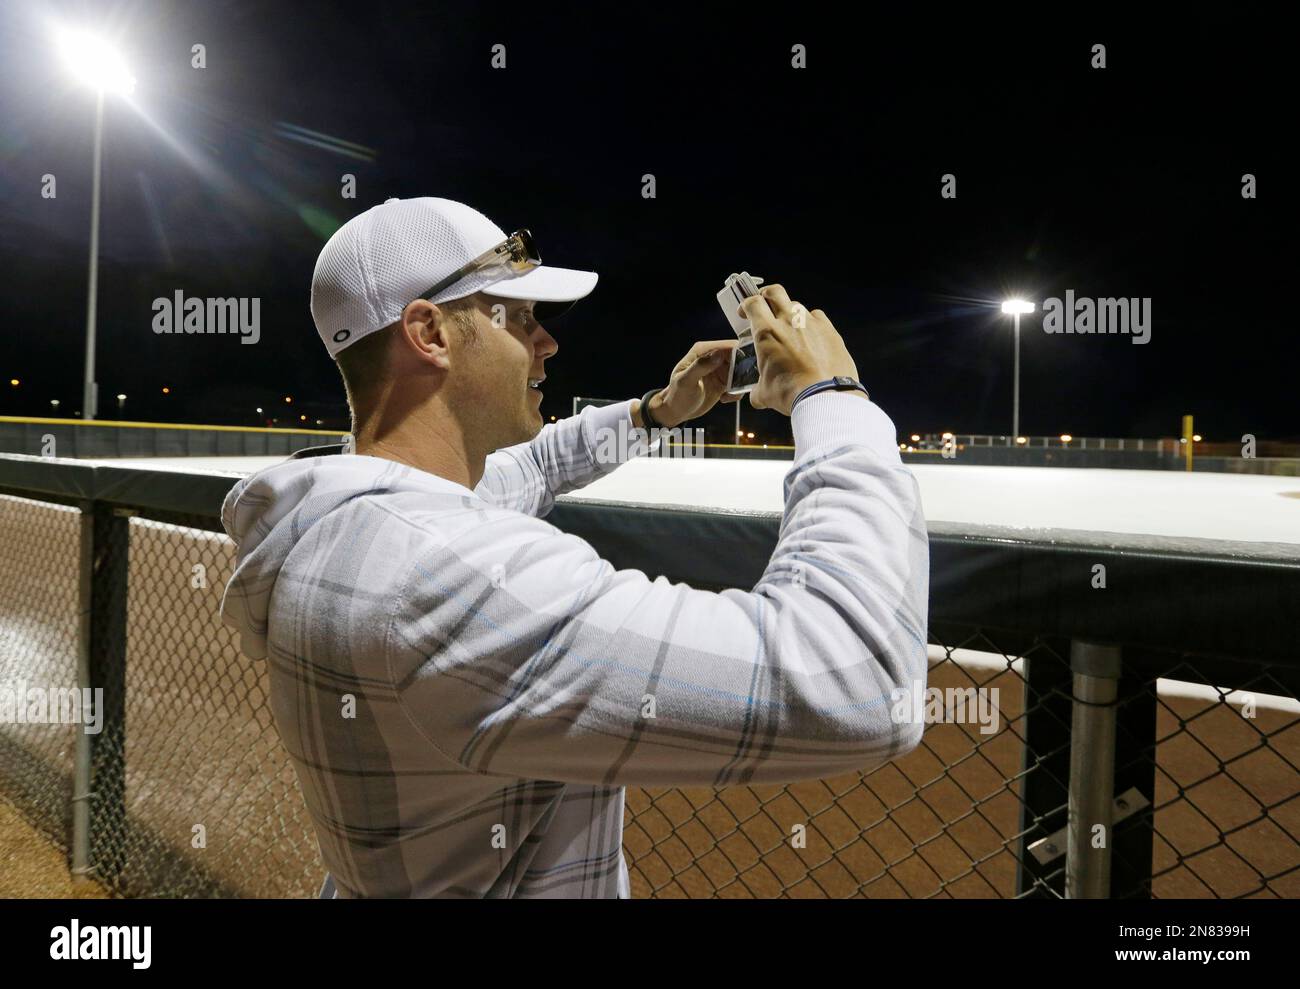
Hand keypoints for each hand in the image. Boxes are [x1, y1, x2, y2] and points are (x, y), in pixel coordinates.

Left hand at [640, 339, 738, 427]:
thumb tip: (719, 354)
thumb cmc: (677, 395)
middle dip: (742, 371)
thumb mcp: (686, 381)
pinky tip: (725, 399)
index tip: (744, 369)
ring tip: (728, 394)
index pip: (728, 346)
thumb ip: (701, 366)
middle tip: (738, 385)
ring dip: (740, 384)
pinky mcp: (724, 382)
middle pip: (738, 358)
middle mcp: (713, 357)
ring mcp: (719, 369)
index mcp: (702, 350)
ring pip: (741, 371)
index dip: (740, 355)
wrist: (676, 411)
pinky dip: (736, 392)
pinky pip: (738, 384)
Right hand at [743, 284, 858, 415]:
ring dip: (790, 314)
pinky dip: (811, 324)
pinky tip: (812, 339)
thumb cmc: (792, 393)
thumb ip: (757, 388)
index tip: (746, 313)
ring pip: (797, 306)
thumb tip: (757, 395)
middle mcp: (788, 321)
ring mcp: (811, 323)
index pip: (753, 303)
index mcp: (767, 333)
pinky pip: (818, 317)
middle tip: (766, 307)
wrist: (824, 397)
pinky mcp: (830, 330)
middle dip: (767, 296)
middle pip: (775, 292)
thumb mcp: (765, 393)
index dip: (747, 305)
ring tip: (791, 331)